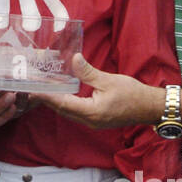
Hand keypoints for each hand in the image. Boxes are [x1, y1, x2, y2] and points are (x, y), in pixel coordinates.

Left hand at [32, 54, 160, 128]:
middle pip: (62, 110)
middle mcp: (89, 121)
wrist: (150, 108)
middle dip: (47, 99)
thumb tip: (72, 59)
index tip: (33, 89)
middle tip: (31, 88)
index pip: (63, 104)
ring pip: (68, 112)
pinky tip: (60, 94)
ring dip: (55, 101)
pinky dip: (65, 103)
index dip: (47, 96)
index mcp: (92, 112)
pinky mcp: (96, 120)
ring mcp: (92, 123)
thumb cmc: (133, 94)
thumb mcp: (108, 80)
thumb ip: (88, 72)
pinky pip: (75, 112)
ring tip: (41, 90)